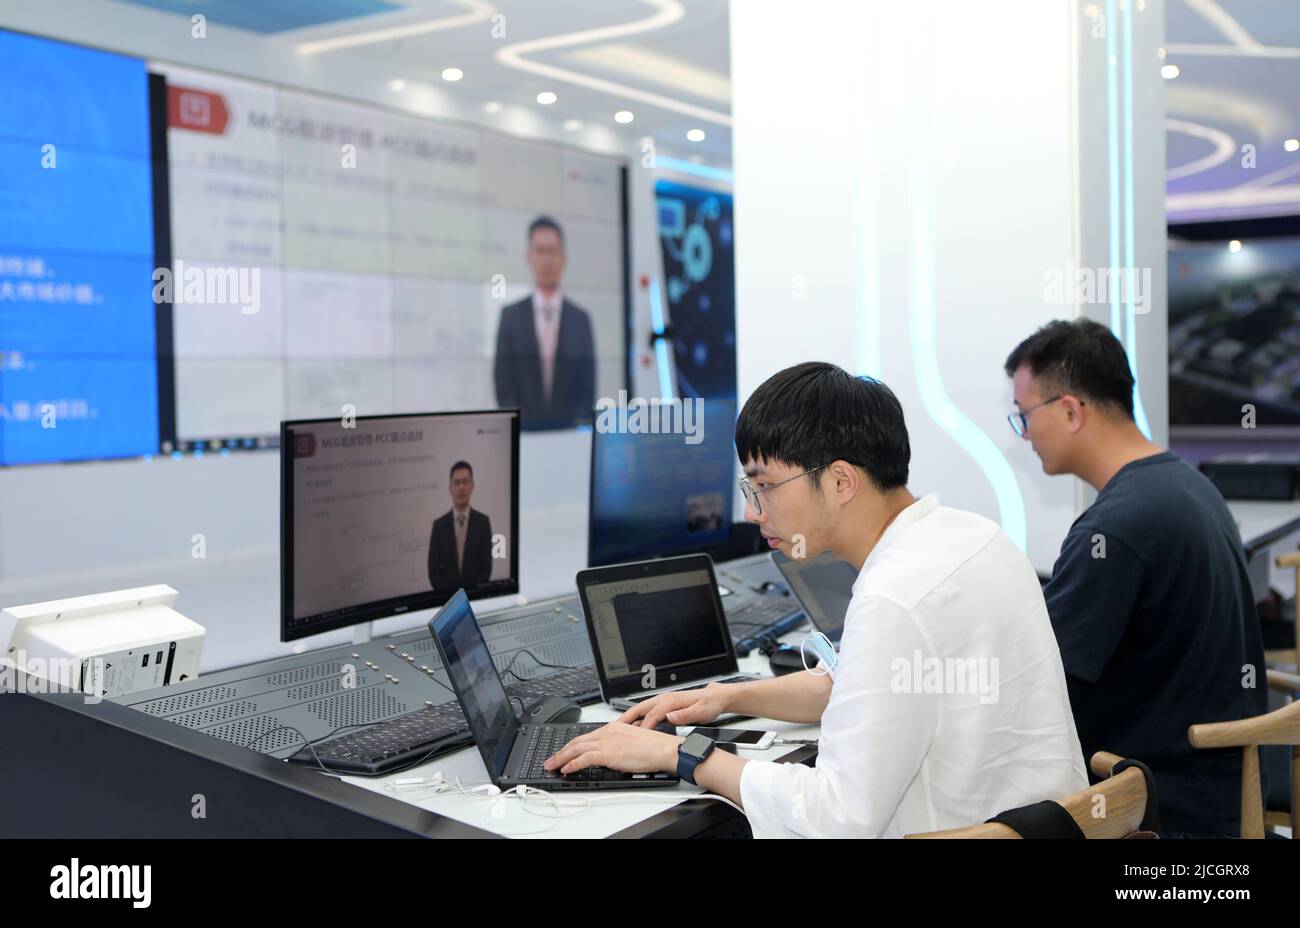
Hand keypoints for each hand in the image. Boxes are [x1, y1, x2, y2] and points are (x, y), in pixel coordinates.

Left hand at [543, 721, 682, 775]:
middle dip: (561, 752)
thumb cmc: (653, 746)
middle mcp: (607, 732)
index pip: (585, 736)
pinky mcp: (609, 753)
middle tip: (551, 760)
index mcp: (612, 727)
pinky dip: (573, 764)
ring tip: (552, 766)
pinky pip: (585, 758)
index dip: (571, 746)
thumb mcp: (631, 740)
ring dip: (562, 758)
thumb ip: (617, 743)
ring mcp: (607, 742)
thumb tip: (608, 753)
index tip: (563, 752)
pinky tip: (566, 770)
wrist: (663, 748)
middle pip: (577, 741)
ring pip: (577, 749)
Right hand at [617, 681, 733, 729]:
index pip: (652, 713)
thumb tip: (671, 717)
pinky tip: (632, 728)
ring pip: (641, 710)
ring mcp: (663, 701)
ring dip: (628, 719)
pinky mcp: (664, 706)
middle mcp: (664, 699)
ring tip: (616, 730)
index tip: (636, 736)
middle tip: (613, 730)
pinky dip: (636, 719)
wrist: (715, 698)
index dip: (643, 725)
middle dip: (625, 718)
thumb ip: (685, 715)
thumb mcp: (701, 711)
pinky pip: (646, 712)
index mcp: (671, 700)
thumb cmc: (709, 704)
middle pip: (640, 708)